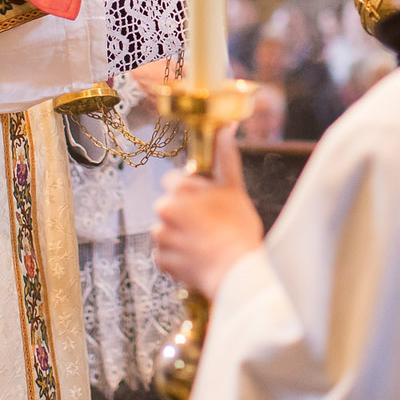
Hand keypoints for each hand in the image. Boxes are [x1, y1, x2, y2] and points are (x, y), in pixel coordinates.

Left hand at [152, 127, 263, 296]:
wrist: (236, 271)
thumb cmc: (237, 229)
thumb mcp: (234, 189)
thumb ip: (225, 157)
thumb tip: (226, 128)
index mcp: (177, 191)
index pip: (174, 181)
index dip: (191, 191)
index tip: (207, 203)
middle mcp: (164, 212)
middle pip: (169, 206)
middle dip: (183, 213)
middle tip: (209, 224)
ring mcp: (162, 238)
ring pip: (166, 230)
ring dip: (180, 235)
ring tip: (204, 243)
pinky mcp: (162, 261)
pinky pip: (165, 255)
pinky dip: (178, 257)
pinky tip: (197, 258)